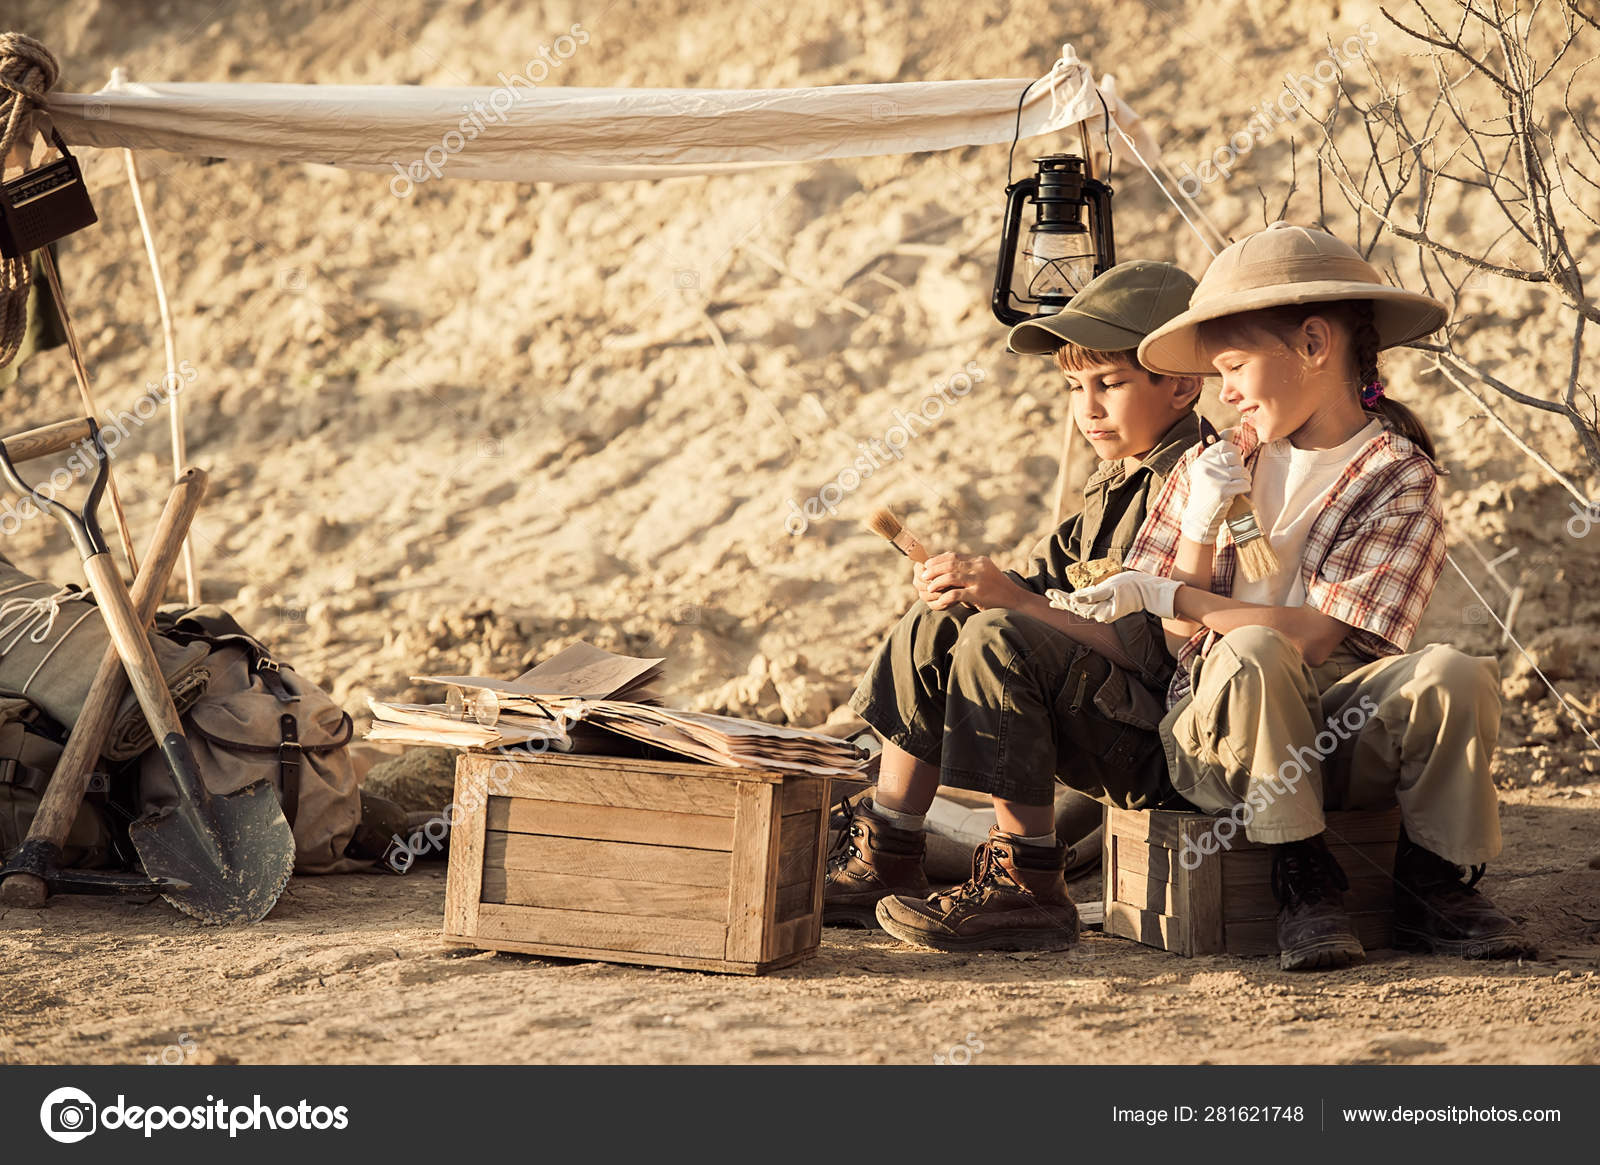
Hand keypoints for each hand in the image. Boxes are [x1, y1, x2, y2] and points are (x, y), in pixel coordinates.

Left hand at [919, 552, 1029, 611]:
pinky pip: (956, 594)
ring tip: (929, 588)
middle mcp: (979, 568)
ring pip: (951, 577)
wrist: (1018, 602)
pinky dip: (944, 597)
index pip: (953, 556)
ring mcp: (980, 580)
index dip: (937, 560)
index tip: (927, 566)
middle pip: (950, 564)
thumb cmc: (999, 592)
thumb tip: (949, 571)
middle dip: (933, 570)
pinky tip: (939, 600)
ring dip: (936, 582)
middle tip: (922, 576)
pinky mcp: (979, 594)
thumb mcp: (986, 575)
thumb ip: (971, 571)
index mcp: (980, 561)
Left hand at [1056, 570, 1181, 621]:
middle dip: (1061, 601)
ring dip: (1067, 603)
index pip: (1076, 605)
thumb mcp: (1111, 587)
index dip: (1062, 599)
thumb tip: (1075, 598)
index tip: (1050, 593)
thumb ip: (1093, 594)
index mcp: (1101, 611)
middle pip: (1076, 608)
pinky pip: (1089, 607)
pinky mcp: (1107, 609)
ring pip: (1081, 608)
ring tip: (1053, 599)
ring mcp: (1104, 613)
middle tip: (1048, 596)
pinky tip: (1071, 601)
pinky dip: (1078, 603)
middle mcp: (1101, 615)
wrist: (1148, 591)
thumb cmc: (1131, 586)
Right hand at [1181, 431, 1251, 543]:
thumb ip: (1218, 450)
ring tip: (1233, 487)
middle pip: (1236, 457)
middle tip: (1230, 479)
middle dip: (1238, 468)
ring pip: (1243, 471)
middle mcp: (1207, 467)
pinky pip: (1245, 483)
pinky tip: (1235, 494)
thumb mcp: (1208, 469)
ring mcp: (1215, 479)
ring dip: (1243, 480)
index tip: (1228, 465)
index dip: (1232, 454)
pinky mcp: (1223, 491)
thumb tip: (1231, 431)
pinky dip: (1244, 489)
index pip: (1225, 445)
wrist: (1199, 518)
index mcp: (1202, 460)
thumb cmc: (1206, 492)